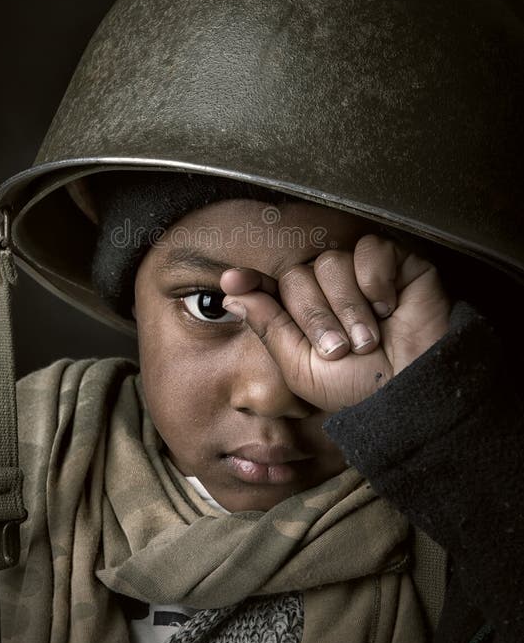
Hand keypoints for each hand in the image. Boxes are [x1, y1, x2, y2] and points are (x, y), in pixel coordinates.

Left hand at [220, 234, 450, 413]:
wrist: (411, 390)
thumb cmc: (360, 386)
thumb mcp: (301, 367)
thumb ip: (268, 327)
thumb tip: (230, 293)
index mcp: (302, 312)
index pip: (270, 284)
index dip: (251, 280)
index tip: (231, 280)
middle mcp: (327, 287)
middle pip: (298, 275)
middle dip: (316, 318)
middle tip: (340, 349)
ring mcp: (359, 271)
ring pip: (331, 264)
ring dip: (348, 308)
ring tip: (368, 339)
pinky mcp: (394, 260)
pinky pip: (369, 251)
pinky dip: (376, 283)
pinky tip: (389, 307)